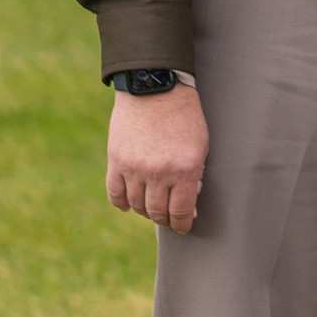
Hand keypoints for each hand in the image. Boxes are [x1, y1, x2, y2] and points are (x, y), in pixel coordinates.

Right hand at [107, 85, 207, 233]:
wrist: (155, 89)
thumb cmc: (184, 116)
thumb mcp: (200, 145)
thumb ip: (194, 175)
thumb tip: (188, 205)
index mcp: (185, 169)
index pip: (181, 211)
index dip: (182, 224)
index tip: (183, 227)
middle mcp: (159, 173)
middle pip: (157, 212)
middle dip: (164, 219)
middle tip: (168, 217)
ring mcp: (134, 168)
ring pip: (137, 205)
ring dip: (145, 210)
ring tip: (151, 207)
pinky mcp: (116, 161)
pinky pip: (115, 193)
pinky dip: (122, 203)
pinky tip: (129, 204)